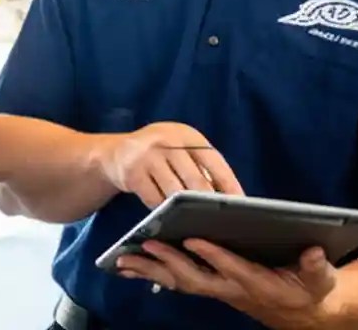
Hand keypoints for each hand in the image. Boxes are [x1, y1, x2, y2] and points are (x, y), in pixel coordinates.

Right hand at [97, 122, 243, 207]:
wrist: (116, 152)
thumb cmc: (160, 154)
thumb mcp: (180, 149)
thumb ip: (200, 165)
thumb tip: (228, 196)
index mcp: (186, 134)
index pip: (215, 161)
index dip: (229, 184)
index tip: (241, 204)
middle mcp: (168, 141)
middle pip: (196, 180)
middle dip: (209, 204)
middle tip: (220, 221)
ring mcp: (148, 156)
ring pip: (174, 193)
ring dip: (185, 210)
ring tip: (197, 223)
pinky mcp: (132, 174)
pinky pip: (154, 200)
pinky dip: (163, 211)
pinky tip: (169, 217)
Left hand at [116, 240, 336, 329]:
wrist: (300, 310)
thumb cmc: (309, 288)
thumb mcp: (319, 278)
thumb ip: (316, 267)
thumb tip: (315, 252)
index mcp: (257, 282)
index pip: (232, 268)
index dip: (213, 255)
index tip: (193, 239)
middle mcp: (231, 288)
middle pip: (195, 279)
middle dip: (169, 263)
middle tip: (146, 246)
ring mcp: (218, 288)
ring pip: (180, 282)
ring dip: (151, 271)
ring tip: (123, 259)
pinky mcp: (210, 285)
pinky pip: (177, 281)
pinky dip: (153, 273)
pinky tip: (132, 264)